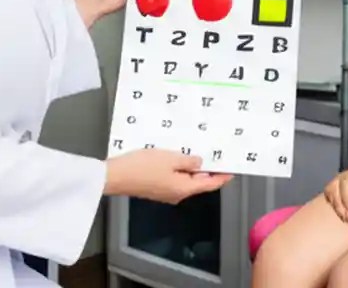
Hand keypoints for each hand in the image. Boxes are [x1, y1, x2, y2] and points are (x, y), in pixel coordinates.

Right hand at [104, 148, 232, 203]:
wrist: (115, 176)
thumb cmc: (143, 167)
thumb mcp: (170, 158)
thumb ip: (188, 161)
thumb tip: (199, 164)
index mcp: (183, 189)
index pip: (209, 185)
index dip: (221, 177)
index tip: (232, 170)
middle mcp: (176, 195)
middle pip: (197, 183)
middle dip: (206, 171)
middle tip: (215, 156)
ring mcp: (165, 193)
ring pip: (184, 180)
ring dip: (191, 168)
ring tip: (198, 153)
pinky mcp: (155, 188)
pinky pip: (173, 178)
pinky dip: (179, 169)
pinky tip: (178, 157)